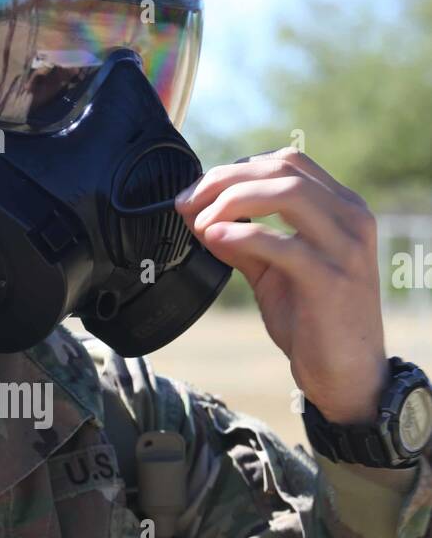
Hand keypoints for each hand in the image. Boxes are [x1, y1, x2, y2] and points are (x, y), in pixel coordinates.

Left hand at [176, 147, 388, 423]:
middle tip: (187, 202)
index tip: (197, 190)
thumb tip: (197, 216)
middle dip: (226, 180)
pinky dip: (242, 236)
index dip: (236, 168)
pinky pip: (282, 243)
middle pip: (283, 170)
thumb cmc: (313, 322)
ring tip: (200, 222)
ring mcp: (345, 247)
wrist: (346, 375)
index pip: (288, 161)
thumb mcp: (273, 272)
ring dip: (232, 200)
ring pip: (287, 193)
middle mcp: (351, 218)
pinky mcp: (330, 279)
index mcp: (342, 208)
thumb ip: (242, 241)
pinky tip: (215, 240)